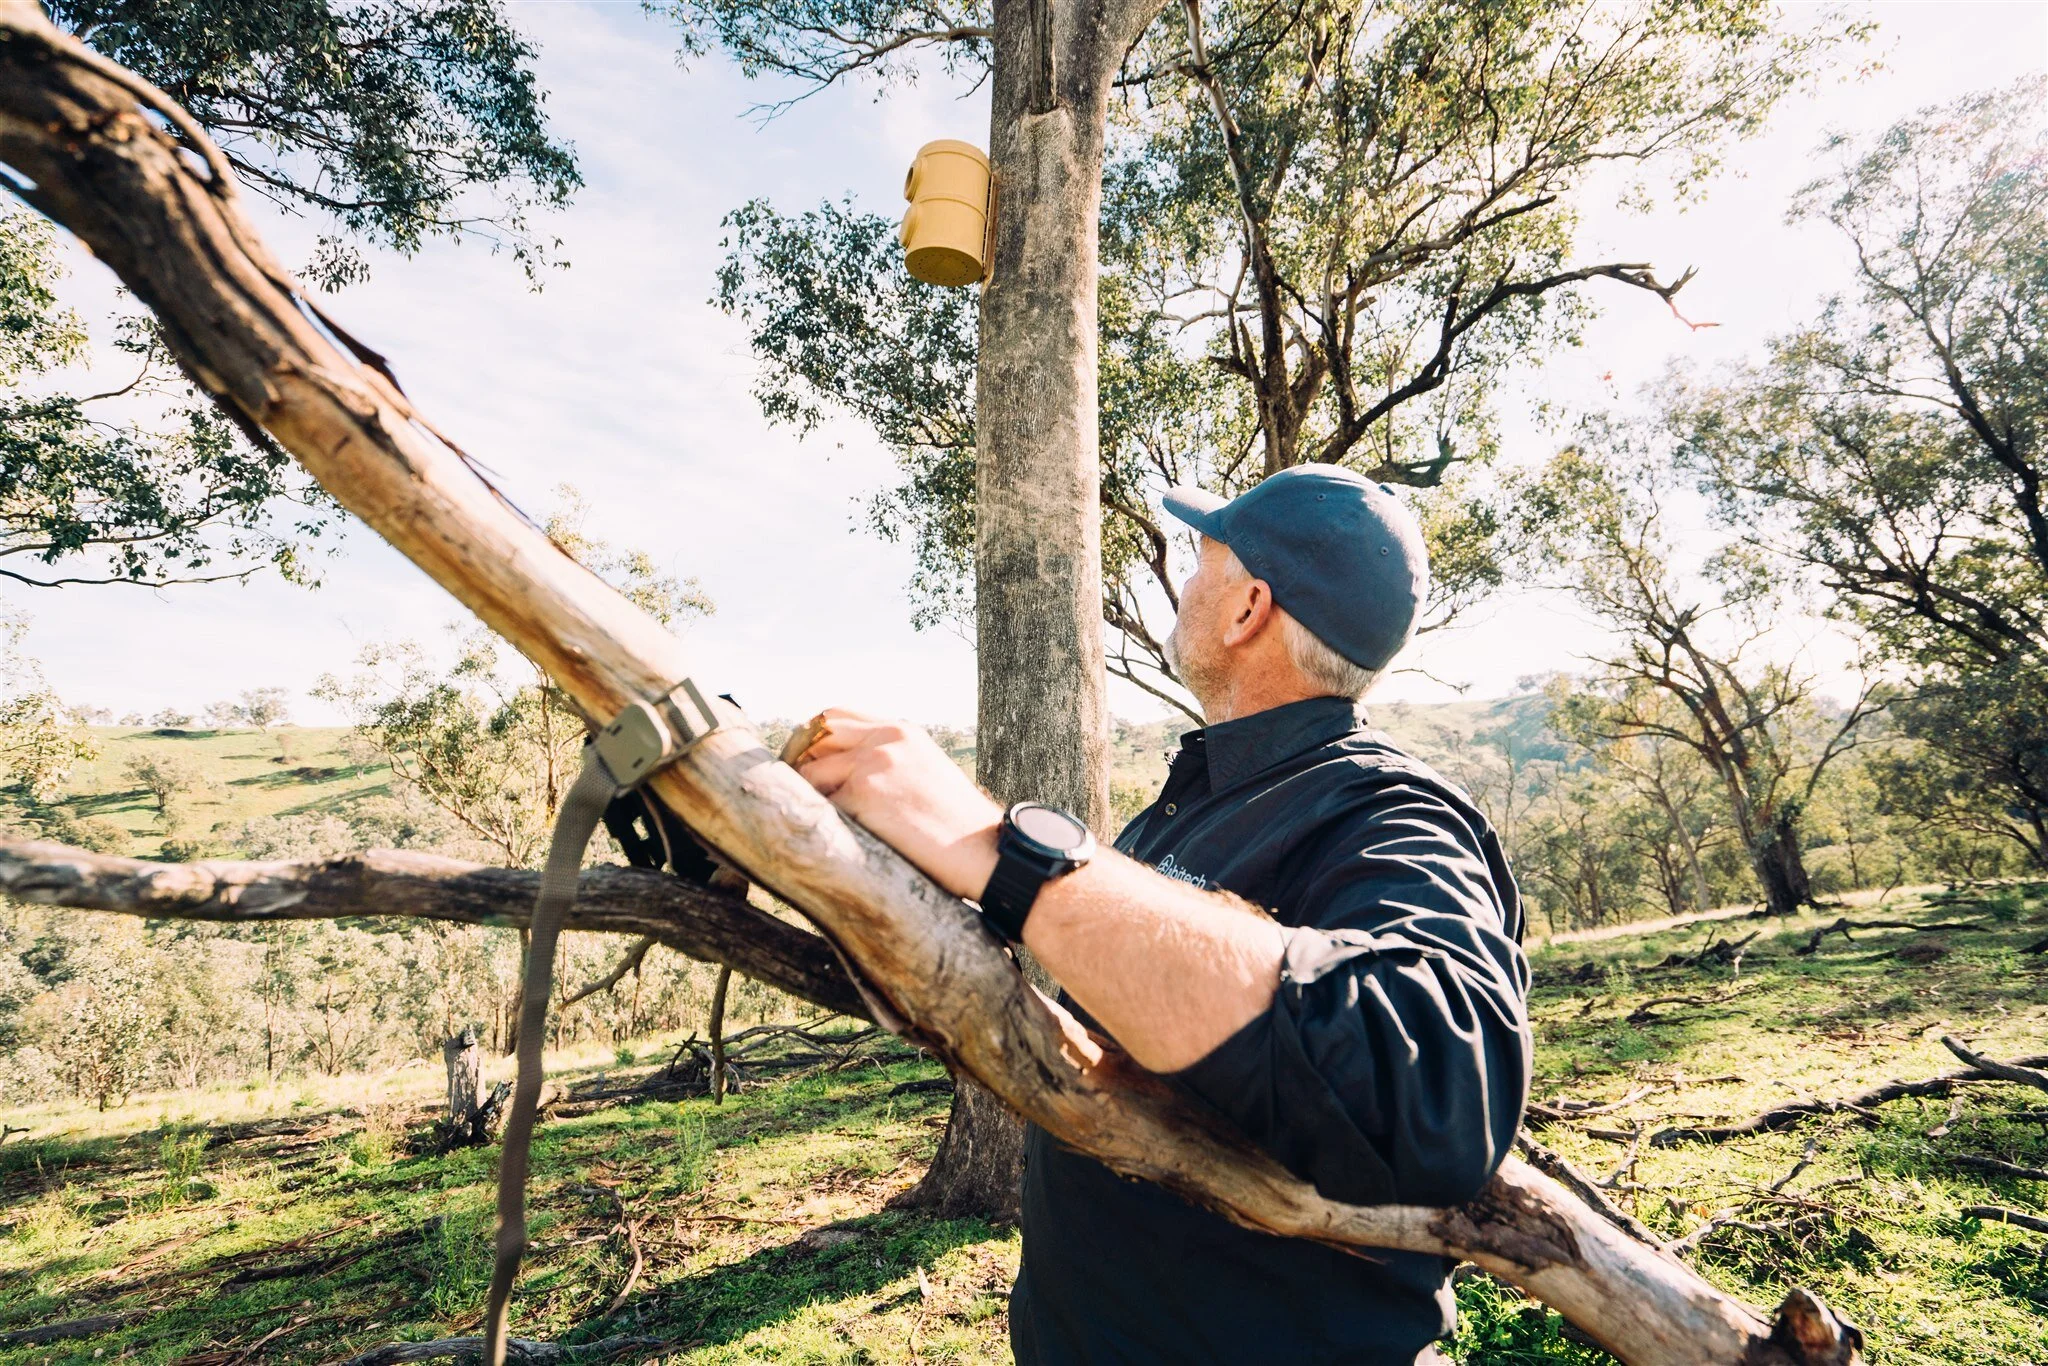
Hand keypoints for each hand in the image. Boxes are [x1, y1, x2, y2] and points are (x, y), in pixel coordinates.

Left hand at [790, 709, 1003, 900]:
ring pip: (810, 775)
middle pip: (816, 734)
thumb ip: (887, 758)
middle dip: (802, 761)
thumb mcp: (924, 770)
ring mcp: (872, 763)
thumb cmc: (956, 823)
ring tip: (831, 824)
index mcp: (901, 730)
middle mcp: (885, 739)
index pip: (835, 716)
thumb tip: (840, 768)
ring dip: (814, 800)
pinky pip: (823, 808)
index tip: (809, 764)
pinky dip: (827, 826)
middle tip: (802, 792)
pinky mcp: (863, 794)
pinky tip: (845, 841)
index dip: (814, 740)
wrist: (983, 852)